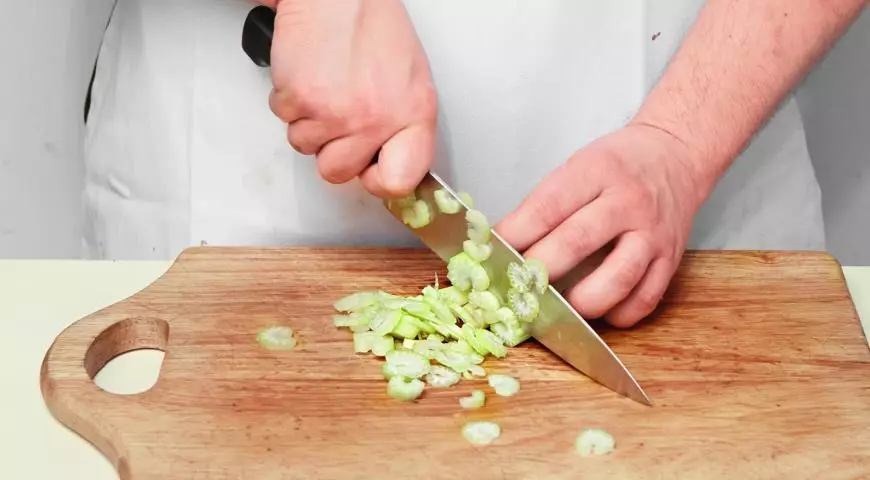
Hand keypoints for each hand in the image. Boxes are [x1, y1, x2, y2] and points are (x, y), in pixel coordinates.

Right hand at [267, 0, 436, 197]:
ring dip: (309, 120)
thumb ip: (403, 127)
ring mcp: (335, 113)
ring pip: (305, 146)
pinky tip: (310, 73)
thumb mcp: (411, 80)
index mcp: (413, 115)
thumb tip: (392, 163)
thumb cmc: (373, 26)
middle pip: (337, 171)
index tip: (371, 171)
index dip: (379, 180)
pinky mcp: (300, 100)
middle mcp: (375, 120)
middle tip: (339, 113)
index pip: (399, 180)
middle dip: (331, 147)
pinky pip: (285, 119)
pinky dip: (290, 98)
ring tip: (326, 84)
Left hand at [495, 124, 707, 327]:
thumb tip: (502, 245)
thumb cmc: (618, 165)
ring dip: (581, 301)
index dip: (516, 235)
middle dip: (539, 271)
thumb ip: (544, 205)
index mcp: (596, 172)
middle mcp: (628, 202)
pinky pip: (645, 299)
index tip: (493, 255)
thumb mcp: (578, 166)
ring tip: (558, 308)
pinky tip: (599, 312)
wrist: (677, 155)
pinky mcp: (671, 260)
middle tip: (517, 288)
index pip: (548, 207)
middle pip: (577, 242)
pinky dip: (617, 314)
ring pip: (618, 278)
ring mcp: (653, 234)